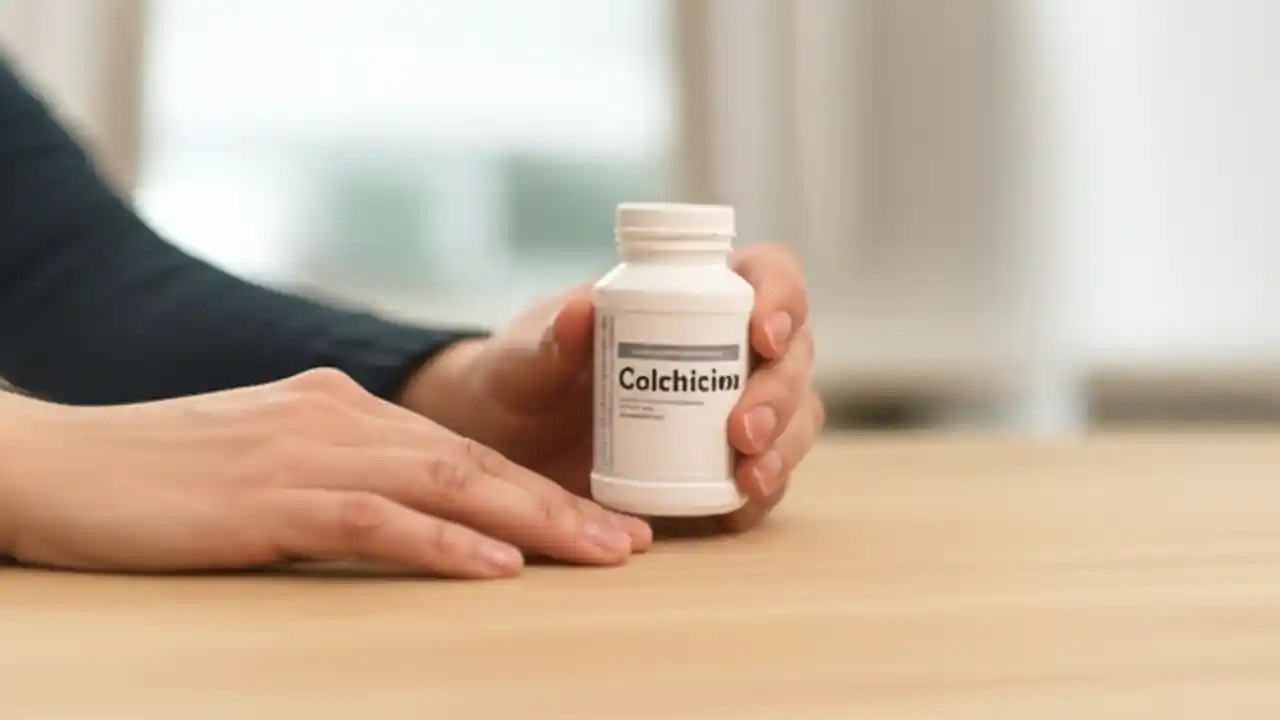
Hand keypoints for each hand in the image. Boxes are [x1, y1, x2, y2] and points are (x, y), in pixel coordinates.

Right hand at [0, 369, 648, 575]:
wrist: (53, 463)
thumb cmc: (158, 473)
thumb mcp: (265, 458)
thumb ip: (335, 469)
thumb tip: (404, 505)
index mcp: (340, 406)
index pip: (460, 449)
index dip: (536, 489)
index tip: (598, 520)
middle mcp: (337, 415)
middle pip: (474, 463)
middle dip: (560, 508)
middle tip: (633, 541)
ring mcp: (304, 450)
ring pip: (446, 483)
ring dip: (533, 523)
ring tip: (602, 555)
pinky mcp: (267, 496)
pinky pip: (376, 518)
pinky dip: (443, 542)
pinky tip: (496, 566)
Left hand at [400, 244, 822, 531]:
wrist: (504, 448)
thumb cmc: (518, 380)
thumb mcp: (523, 361)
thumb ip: (547, 342)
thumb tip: (580, 311)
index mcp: (689, 297)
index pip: (765, 274)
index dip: (782, 296)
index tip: (762, 333)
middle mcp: (725, 350)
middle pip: (793, 354)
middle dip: (780, 391)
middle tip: (743, 429)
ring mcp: (730, 411)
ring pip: (795, 417)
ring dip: (785, 445)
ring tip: (750, 475)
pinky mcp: (721, 469)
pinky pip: (764, 477)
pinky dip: (761, 493)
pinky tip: (740, 507)